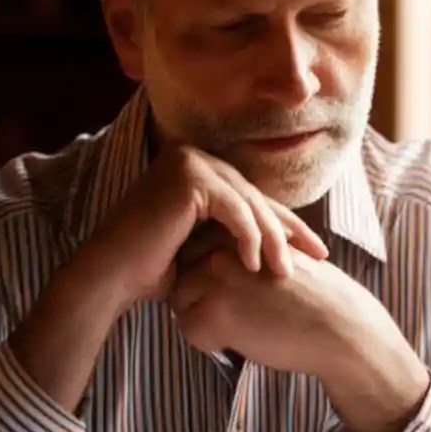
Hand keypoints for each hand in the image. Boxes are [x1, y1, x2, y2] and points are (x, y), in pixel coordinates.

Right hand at [78, 142, 328, 306]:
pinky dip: (249, 238)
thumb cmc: (152, 269)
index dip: (286, 225)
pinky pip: (234, 209)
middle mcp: (193, 155)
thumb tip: (283, 243)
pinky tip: (256, 266)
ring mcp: (190, 161)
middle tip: (319, 256)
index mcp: (196, 167)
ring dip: (273, 240)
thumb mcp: (204, 246)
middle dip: (290, 230)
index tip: (315, 251)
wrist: (111, 276)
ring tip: (286, 272)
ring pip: (249, 204)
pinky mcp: (189, 176)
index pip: (251, 198)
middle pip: (256, 197)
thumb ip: (232, 234)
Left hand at [170, 246, 430, 431]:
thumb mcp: (277, 254)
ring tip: (239, 325)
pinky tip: (241, 339)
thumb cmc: (313, 297)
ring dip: (200, 317)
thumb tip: (207, 264)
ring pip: (179, 302)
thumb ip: (244, 250)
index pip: (193, 251)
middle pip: (181, 274)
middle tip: (236, 313)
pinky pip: (187, 330)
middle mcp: (221, 247)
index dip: (207, 277)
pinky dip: (208, 342)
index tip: (235, 294)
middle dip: (197, 296)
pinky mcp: (215, 310)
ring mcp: (216, 277)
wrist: (339, 326)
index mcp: (238, 230)